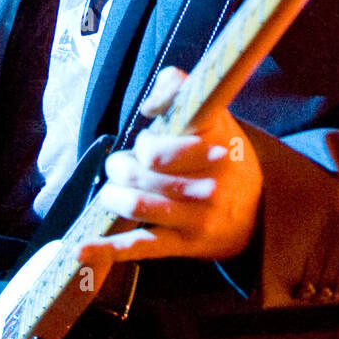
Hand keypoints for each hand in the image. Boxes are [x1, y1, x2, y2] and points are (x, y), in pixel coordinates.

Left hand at [78, 67, 262, 269]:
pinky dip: (107, 249)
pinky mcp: (183, 245)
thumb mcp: (213, 114)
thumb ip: (177, 89)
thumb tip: (148, 107)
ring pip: (137, 205)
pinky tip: (80, 250)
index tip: (146, 144)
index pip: (158, 148)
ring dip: (113, 196)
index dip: (143, 145)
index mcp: (213, 144)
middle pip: (140, 174)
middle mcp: (207, 183)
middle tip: (121, 167)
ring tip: (113, 191)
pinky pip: (140, 246)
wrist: (258, 211)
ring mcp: (196, 218)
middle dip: (119, 168)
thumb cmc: (223, 156)